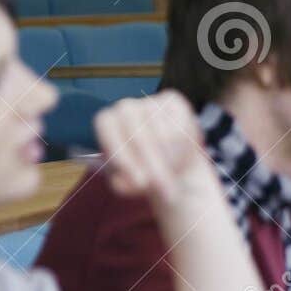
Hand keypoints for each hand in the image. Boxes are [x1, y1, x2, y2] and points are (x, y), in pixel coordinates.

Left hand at [94, 91, 206, 205]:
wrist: (172, 161)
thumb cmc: (145, 171)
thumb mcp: (131, 183)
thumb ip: (125, 185)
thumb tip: (126, 184)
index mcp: (107, 123)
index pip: (109, 130)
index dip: (123, 155)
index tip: (138, 181)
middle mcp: (125, 108)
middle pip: (139, 136)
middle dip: (154, 167)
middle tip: (165, 190)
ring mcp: (149, 102)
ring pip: (164, 135)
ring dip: (172, 161)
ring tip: (173, 175)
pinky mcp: (172, 100)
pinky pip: (182, 127)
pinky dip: (184, 148)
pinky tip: (182, 156)